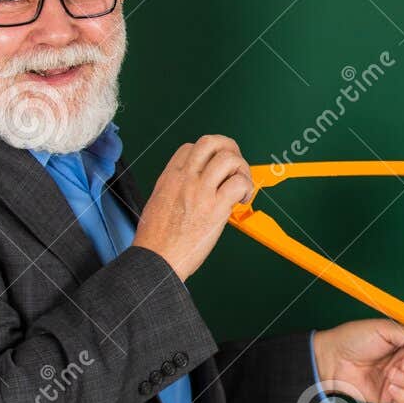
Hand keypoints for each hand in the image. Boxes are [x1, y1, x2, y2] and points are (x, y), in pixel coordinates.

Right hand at [131, 135, 253, 279]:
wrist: (155, 260)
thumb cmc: (156, 241)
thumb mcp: (158, 204)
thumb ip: (176, 191)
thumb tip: (196, 189)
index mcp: (169, 177)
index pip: (191, 147)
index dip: (208, 154)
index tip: (214, 171)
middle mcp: (185, 179)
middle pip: (211, 142)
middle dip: (229, 148)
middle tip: (235, 167)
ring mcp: (200, 191)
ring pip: (229, 158)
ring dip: (242, 169)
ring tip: (241, 186)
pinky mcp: (215, 208)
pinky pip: (239, 183)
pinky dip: (247, 188)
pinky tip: (242, 200)